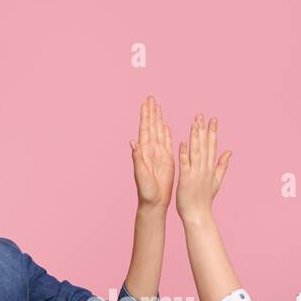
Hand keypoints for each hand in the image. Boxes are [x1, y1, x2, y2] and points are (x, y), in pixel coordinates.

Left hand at [130, 95, 174, 209]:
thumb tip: (132, 141)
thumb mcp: (140, 174)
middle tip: (151, 98)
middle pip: (151, 126)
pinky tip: (165, 125)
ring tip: (158, 106)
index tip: (146, 103)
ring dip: (158, 119)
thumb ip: (137, 158)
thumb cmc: (145, 191)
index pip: (145, 129)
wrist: (154, 202)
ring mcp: (159, 154)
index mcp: (144, 152)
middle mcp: (150, 150)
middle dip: (151, 112)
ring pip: (158, 131)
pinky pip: (166, 142)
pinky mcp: (167, 159)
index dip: (145, 115)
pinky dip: (166, 133)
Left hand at [176, 113, 231, 222]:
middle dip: (204, 130)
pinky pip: (185, 164)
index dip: (213, 132)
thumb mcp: (217, 181)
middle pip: (205, 146)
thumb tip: (230, 151)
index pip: (213, 146)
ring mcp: (195, 173)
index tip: (213, 119)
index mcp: (210, 168)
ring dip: (195, 137)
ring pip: (196, 151)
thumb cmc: (204, 200)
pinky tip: (183, 142)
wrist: (198, 215)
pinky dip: (184, 153)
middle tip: (202, 115)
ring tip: (194, 123)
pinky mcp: (186, 179)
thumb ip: (222, 165)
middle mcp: (204, 169)